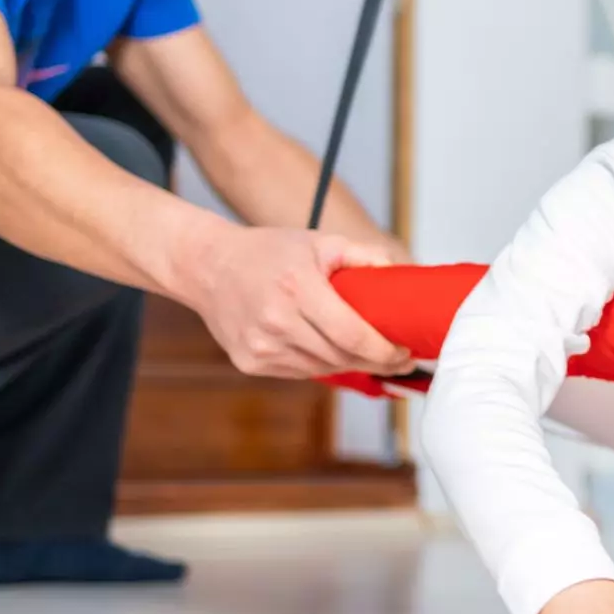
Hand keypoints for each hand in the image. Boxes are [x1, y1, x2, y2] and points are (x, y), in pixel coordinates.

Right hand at [182, 226, 415, 378]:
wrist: (208, 267)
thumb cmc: (268, 252)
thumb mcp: (319, 241)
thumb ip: (363, 256)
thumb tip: (400, 276)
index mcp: (298, 289)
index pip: (352, 336)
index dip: (384, 352)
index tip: (405, 354)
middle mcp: (277, 322)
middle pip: (341, 358)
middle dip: (376, 363)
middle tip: (399, 360)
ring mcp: (261, 347)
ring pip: (322, 369)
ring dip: (350, 365)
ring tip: (370, 356)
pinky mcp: (250, 363)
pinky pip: (300, 372)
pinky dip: (321, 365)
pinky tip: (332, 352)